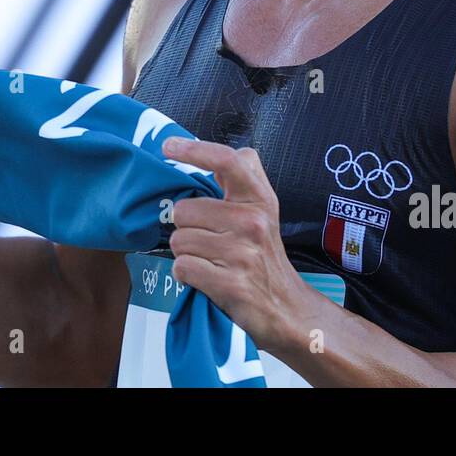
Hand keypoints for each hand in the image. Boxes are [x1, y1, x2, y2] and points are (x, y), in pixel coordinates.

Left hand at [163, 136, 314, 350]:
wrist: (287, 308)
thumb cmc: (265, 255)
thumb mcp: (263, 211)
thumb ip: (242, 179)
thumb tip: (211, 153)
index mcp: (259, 199)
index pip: (227, 161)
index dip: (194, 150)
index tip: (167, 147)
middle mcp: (253, 221)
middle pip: (183, 210)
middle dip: (187, 228)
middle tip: (210, 242)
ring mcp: (243, 253)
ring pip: (178, 241)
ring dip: (187, 253)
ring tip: (212, 261)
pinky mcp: (231, 283)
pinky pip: (182, 267)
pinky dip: (187, 275)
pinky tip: (208, 278)